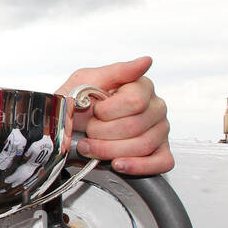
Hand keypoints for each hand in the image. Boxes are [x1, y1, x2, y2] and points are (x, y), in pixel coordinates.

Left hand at [56, 56, 171, 174]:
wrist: (65, 127)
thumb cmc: (76, 103)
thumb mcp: (86, 80)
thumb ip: (117, 71)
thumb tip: (146, 61)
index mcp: (141, 87)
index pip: (135, 102)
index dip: (107, 111)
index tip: (94, 111)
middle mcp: (155, 108)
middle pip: (136, 126)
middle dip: (102, 133)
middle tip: (89, 130)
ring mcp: (160, 130)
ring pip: (144, 145)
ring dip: (109, 150)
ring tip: (92, 146)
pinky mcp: (159, 152)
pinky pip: (162, 162)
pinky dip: (138, 166)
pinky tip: (118, 163)